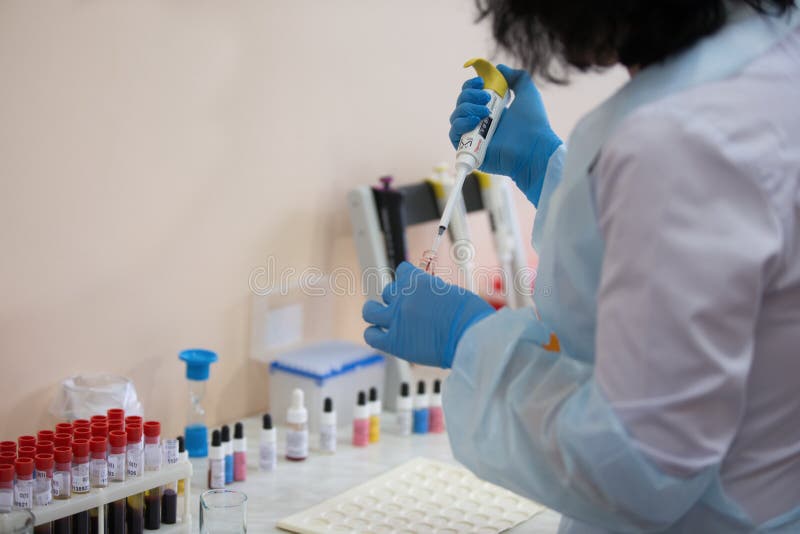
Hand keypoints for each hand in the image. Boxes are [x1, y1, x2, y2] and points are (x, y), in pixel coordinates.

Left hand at [362, 262, 494, 367]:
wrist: (471, 338)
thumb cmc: (470, 316)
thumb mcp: (451, 292)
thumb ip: (432, 293)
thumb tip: (426, 299)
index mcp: (417, 281)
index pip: (402, 271)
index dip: (407, 279)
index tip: (412, 287)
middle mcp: (403, 298)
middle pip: (387, 292)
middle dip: (394, 298)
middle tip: (402, 307)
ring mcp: (396, 320)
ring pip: (370, 311)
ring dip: (375, 312)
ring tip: (381, 317)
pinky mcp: (394, 342)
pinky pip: (371, 336)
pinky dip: (374, 334)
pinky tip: (381, 335)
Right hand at [448, 65, 562, 204]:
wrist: (534, 146)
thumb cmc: (534, 123)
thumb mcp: (528, 92)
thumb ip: (517, 76)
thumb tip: (499, 68)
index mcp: (491, 111)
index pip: (471, 96)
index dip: (470, 86)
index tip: (480, 81)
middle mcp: (480, 124)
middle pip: (461, 104)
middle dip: (469, 95)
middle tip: (486, 97)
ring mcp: (474, 137)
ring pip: (455, 117)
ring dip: (466, 108)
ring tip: (486, 111)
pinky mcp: (469, 150)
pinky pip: (453, 134)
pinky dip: (460, 124)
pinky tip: (475, 121)